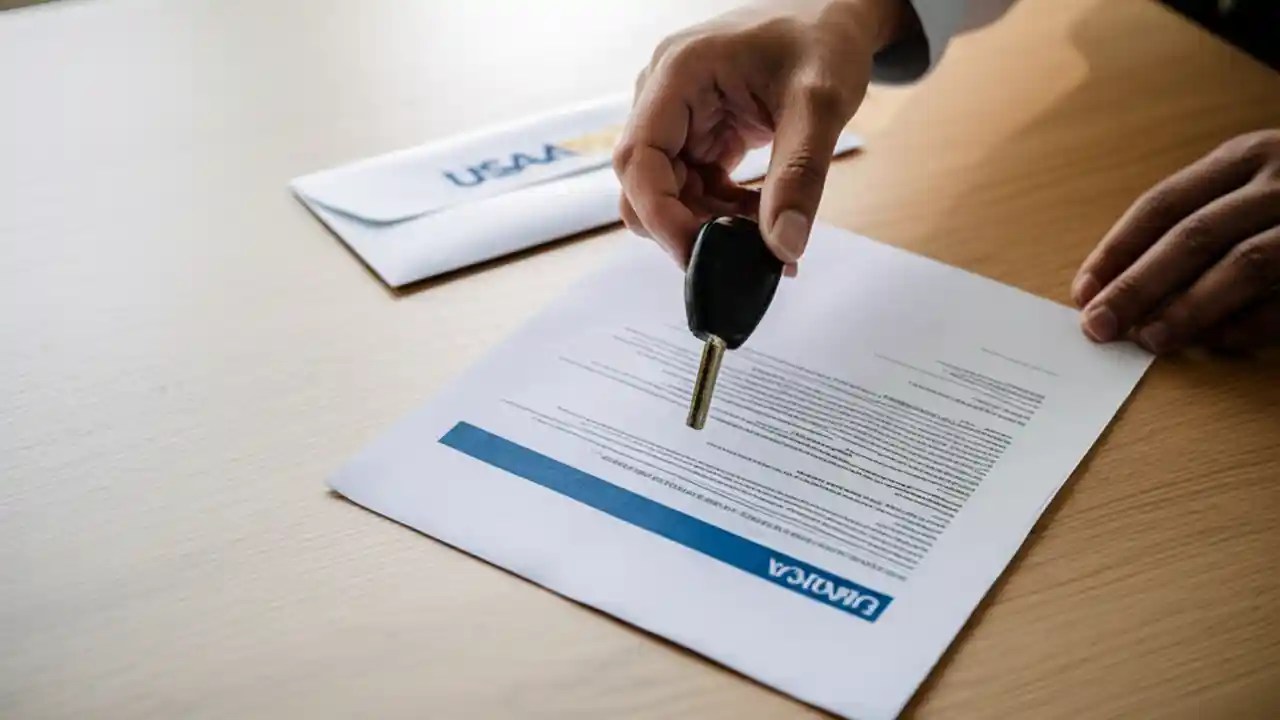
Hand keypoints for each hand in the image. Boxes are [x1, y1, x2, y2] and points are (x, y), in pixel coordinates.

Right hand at [613, 0, 907, 265]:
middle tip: (742, 252)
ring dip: (709, 224)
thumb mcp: (820, 104)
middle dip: (687, 225)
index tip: (699, 254)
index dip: (660, 215)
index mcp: (678, 74)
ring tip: (765, 234)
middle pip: (645, 184)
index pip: (638, 159)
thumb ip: (800, 176)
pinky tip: (760, 218)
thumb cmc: (823, 39)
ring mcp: (677, 116)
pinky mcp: (695, 134)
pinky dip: (721, 213)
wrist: (833, 17)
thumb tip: (783, 247)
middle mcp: (663, 95)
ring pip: (668, 194)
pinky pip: (692, 189)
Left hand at [1073, 130, 1279, 354]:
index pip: (1162, 205)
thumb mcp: (1256, 187)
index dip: (1117, 251)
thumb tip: (1116, 286)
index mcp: (1248, 156)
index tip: (1082, 293)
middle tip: (1099, 327)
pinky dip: (1252, 323)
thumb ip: (1199, 223)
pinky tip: (1216, 344)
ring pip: (1244, 265)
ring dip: (1190, 308)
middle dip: (1138, 285)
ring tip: (1149, 341)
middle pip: (1193, 236)